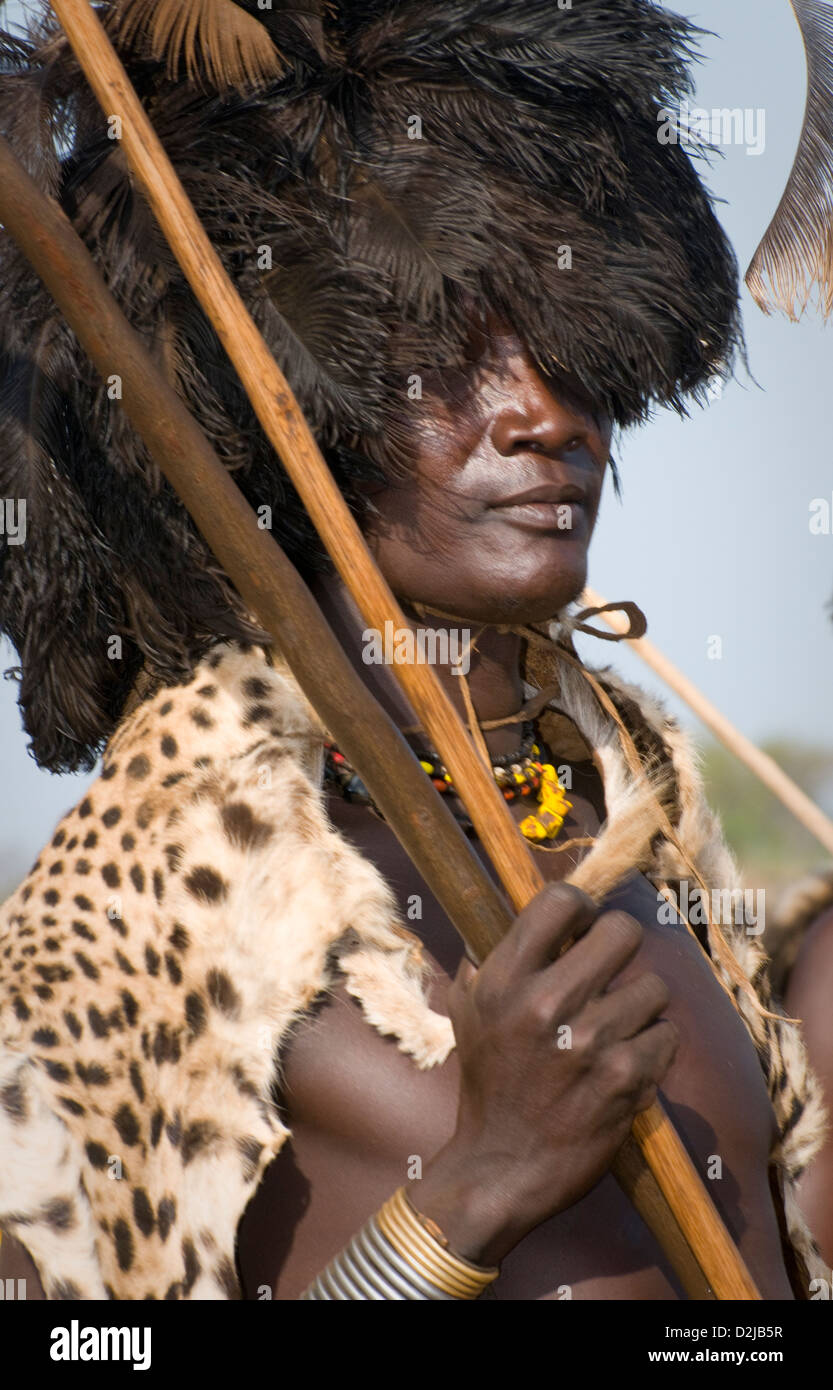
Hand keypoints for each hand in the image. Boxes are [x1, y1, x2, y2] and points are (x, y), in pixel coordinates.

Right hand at [412, 882, 677, 1264]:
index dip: (582, 908)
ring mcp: (590, 1041)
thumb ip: (494, 959)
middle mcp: (546, 1003)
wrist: (502, 1167)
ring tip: (616, 1030)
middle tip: (612, 973)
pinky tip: (627, 1064)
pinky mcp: (626, 1078)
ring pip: (653, 986)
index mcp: (504, 980)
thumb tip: (536, 917)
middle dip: (622, 950)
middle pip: (622, 931)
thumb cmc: (489, 1082)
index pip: (560, 901)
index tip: (583, 928)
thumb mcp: (469, 1010)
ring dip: (640, 1007)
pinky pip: (667, 1035)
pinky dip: (653, 1048)